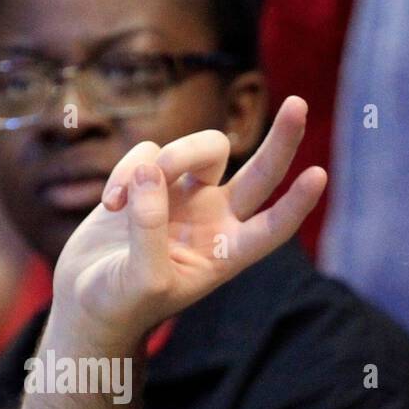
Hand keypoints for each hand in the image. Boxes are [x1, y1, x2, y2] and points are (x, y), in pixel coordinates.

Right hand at [51, 96, 325, 350]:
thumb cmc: (125, 303)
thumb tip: (153, 171)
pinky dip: (125, 171)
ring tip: (124, 199)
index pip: (272, 227)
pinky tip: (111, 204)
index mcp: (227, 253)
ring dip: (168, 159)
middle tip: (297, 104)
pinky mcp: (152, 179)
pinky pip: (149, 153)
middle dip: (280, 141)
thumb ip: (150, 230)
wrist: (89, 299)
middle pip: (260, 172)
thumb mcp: (142, 279)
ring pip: (202, 149)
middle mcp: (217, 220)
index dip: (296, 204)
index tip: (319, 175)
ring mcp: (187, 196)